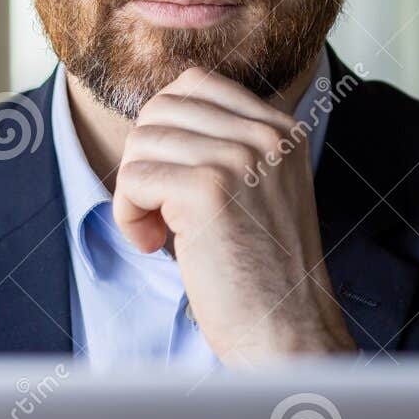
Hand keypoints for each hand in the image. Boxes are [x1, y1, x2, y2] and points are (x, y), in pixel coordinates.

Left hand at [112, 67, 355, 362]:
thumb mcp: (259, 190)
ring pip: (142, 143)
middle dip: (145, 158)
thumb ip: (224, 146)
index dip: (165, 129)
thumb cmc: (262, 274)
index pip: (195, 84)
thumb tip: (156, 115)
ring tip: (159, 232)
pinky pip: (134, 179)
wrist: (288, 334)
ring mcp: (239, 158)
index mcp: (281, 128)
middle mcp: (265, 134)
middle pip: (162, 109)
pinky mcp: (208, 190)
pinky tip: (154, 245)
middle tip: (160, 209)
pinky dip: (130, 215)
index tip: (173, 180)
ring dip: (134, 191)